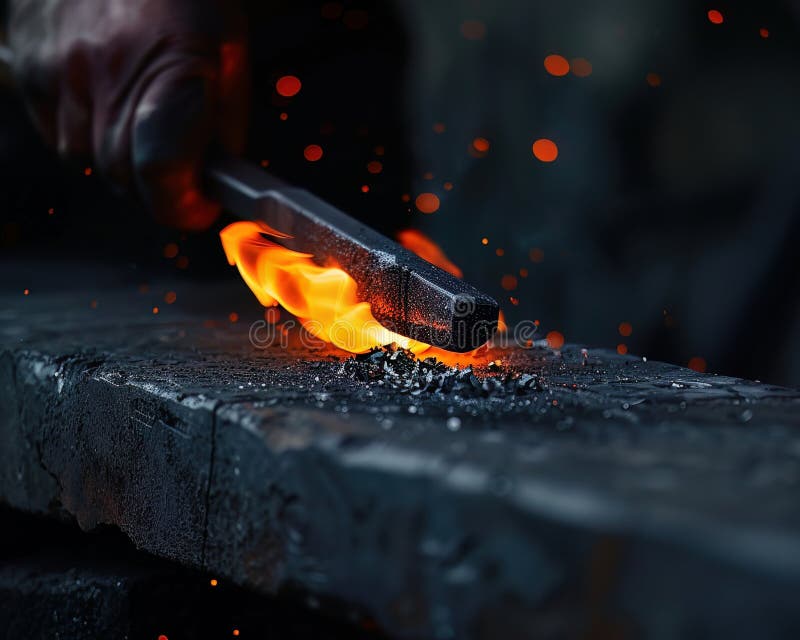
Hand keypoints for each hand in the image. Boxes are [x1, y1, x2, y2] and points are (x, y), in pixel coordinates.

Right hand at [8, 0, 248, 229]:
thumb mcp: (228, 54)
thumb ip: (224, 123)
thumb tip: (215, 178)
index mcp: (172, 71)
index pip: (163, 173)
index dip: (184, 205)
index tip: (199, 205)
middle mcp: (108, 74)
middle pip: (126, 178)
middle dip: (156, 184)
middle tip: (176, 161)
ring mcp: (60, 70)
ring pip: (86, 161)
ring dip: (117, 158)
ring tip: (138, 116)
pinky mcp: (29, 66)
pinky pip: (55, 133)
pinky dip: (82, 132)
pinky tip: (104, 99)